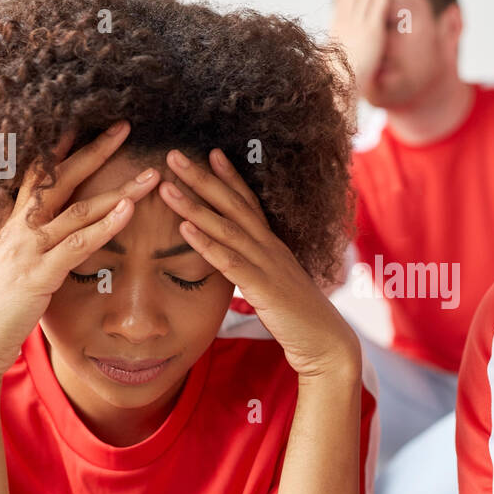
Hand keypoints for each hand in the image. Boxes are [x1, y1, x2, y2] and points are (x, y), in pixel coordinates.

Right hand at [0, 120, 159, 383]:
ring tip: (150, 176)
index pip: (38, 174)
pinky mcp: (38, 274)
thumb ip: (31, 248)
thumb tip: (46, 237)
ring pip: (77, 209)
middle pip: (60, 177)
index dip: (61, 147)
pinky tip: (129, 211)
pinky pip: (77, 244)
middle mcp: (20, 229)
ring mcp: (28, 249)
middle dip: (95, 150)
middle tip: (125, 126)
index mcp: (15, 225)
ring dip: (117, 189)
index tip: (84, 120)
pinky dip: (104, 225)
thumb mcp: (14, 268)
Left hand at [158, 147, 360, 380]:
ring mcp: (267, 265)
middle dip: (203, 178)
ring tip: (168, 186)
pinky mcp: (262, 287)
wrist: (325, 341)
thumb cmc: (298, 318)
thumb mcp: (274, 286)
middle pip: (233, 205)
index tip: (210, 152)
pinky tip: (184, 229)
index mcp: (272, 246)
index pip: (249, 203)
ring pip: (227, 228)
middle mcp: (270, 248)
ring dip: (195, 205)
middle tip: (174, 154)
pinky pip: (229, 261)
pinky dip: (206, 243)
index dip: (230, 177)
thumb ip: (257, 271)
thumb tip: (239, 266)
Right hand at [330, 0, 390, 91]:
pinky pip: (377, 9)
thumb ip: (334, 48)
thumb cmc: (334, 77)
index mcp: (335, 27)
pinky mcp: (372, 32)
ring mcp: (358, 26)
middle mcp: (346, 23)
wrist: (340, 81)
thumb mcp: (331, 58)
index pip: (342, 0)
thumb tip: (329, 52)